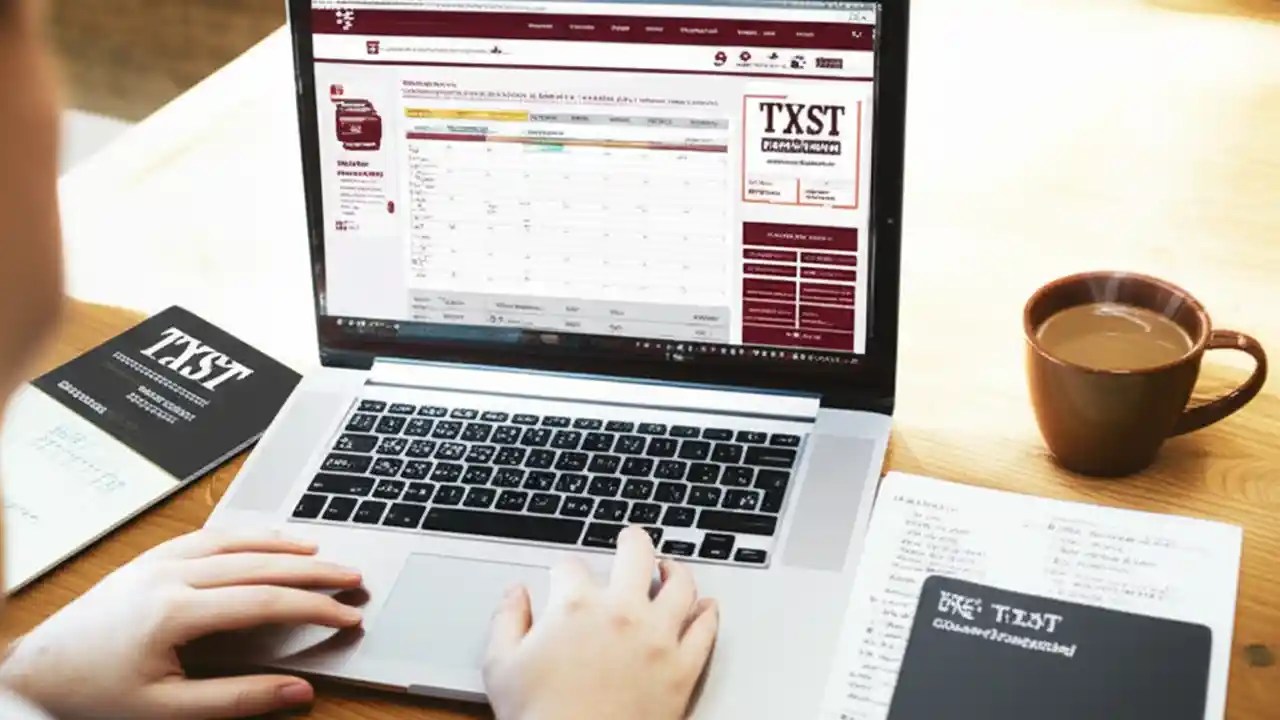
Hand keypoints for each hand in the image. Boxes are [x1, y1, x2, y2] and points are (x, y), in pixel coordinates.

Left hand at [0, 529, 363, 718]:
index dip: (315, 607)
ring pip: (235, 541)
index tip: (348, 616)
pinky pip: (207, 536)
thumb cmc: (93, 694)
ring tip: (320, 550)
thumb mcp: (166, 711)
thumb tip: (297, 691)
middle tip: (352, 576)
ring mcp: (157, 561)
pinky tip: (264, 539)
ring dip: (282, 544)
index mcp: (175, 611)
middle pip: (259, 562)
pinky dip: (245, 535)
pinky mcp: (147, 559)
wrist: (35, 673)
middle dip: (313, 569)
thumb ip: (237, 700)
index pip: (266, 601)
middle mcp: (169, 574)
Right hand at [484, 526, 719, 719]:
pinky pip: (705, 630)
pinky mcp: (682, 668)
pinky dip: (708, 614)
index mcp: (575, 606)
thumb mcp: (501, 666)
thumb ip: (507, 620)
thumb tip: (515, 593)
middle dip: (632, 540)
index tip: (565, 578)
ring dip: (676, 569)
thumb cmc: (539, 718)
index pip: (570, 567)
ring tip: (671, 567)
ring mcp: (657, 638)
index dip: (564, 571)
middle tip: (631, 539)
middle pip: (636, 553)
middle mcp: (621, 612)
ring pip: (681, 585)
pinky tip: (707, 606)